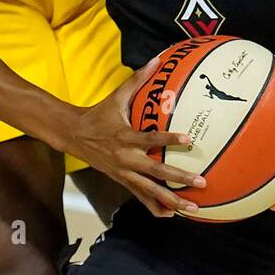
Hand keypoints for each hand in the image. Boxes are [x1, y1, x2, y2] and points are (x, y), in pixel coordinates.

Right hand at [65, 59, 207, 218]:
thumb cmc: (99, 114)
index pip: (150, 139)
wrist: (73, 135)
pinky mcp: (121, 181)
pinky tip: (170, 215)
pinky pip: (140, 196)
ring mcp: (123, 172)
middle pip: (155, 172)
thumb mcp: (116, 96)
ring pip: (150, 191)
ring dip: (172, 200)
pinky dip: (154, 207)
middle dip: (179, 178)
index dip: (169, 139)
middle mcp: (125, 158)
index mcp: (125, 136)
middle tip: (202, 182)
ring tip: (192, 207)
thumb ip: (137, 79)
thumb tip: (157, 59)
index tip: (189, 139)